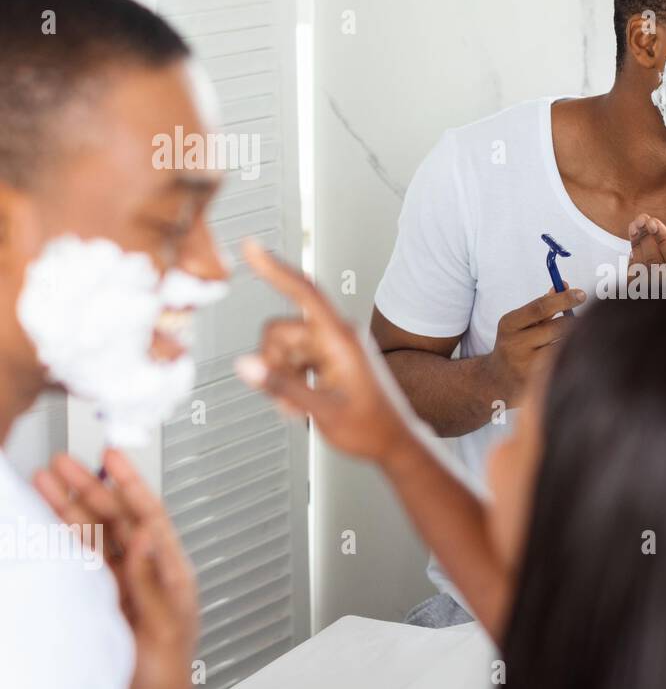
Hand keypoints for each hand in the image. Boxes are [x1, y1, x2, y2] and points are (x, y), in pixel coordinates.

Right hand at [33, 449, 197, 688]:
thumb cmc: (167, 672)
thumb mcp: (167, 624)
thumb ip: (154, 581)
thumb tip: (150, 538)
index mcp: (171, 571)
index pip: (151, 515)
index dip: (131, 483)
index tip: (115, 456)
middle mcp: (145, 571)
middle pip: (115, 518)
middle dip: (89, 487)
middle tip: (64, 463)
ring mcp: (117, 582)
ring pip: (92, 534)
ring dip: (70, 505)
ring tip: (46, 480)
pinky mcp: (95, 596)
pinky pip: (78, 558)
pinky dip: (61, 535)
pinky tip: (48, 518)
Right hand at [237, 239, 421, 461]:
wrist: (394, 442)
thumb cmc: (370, 428)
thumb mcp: (321, 410)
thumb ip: (281, 385)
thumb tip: (247, 365)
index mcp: (341, 340)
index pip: (305, 293)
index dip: (275, 269)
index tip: (252, 247)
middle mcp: (337, 337)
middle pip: (281, 330)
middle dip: (274, 362)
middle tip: (289, 398)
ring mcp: (333, 347)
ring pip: (284, 347)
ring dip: (283, 377)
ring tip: (300, 406)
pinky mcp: (329, 358)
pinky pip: (294, 359)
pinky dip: (290, 380)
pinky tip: (301, 403)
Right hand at [484, 283, 586, 406]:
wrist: (496, 380)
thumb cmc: (515, 345)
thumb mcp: (521, 323)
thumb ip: (542, 306)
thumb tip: (564, 286)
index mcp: (509, 324)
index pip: (539, 307)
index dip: (563, 299)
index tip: (581, 294)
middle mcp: (514, 344)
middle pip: (555, 328)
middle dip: (574, 322)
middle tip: (586, 320)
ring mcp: (524, 365)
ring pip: (561, 347)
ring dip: (573, 341)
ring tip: (577, 339)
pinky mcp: (535, 382)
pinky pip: (562, 364)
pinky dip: (570, 357)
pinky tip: (572, 356)